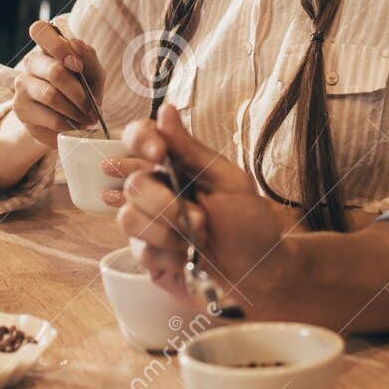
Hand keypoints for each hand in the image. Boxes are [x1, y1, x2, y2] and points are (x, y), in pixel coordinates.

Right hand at [9, 19, 105, 150]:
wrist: (65, 120)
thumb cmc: (80, 90)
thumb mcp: (93, 74)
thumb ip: (88, 58)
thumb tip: (76, 44)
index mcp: (48, 46)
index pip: (40, 30)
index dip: (59, 47)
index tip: (77, 65)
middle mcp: (32, 61)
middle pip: (54, 71)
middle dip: (80, 93)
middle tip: (94, 107)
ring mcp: (23, 84)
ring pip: (51, 95)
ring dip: (76, 110)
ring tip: (89, 119)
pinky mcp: (20, 108)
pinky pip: (49, 116)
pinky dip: (69, 123)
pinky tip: (77, 125)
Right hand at [114, 103, 291, 312]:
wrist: (261, 277)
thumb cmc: (251, 225)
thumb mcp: (229, 181)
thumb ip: (192, 150)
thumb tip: (165, 111)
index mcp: (176, 165)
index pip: (138, 138)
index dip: (140, 140)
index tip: (159, 154)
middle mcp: (157, 190)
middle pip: (131, 183)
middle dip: (166, 204)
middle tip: (201, 217)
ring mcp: (148, 224)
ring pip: (127, 218)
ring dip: (168, 232)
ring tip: (198, 240)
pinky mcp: (147, 257)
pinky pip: (139, 251)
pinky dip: (170, 256)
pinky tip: (188, 259)